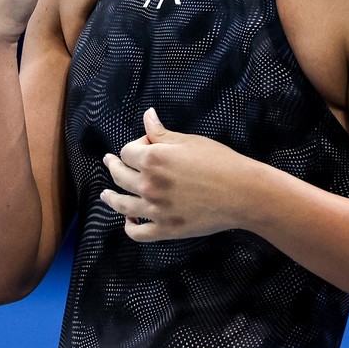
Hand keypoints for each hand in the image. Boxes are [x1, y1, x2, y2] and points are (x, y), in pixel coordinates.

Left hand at [101, 108, 253, 241]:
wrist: (242, 193)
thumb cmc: (219, 162)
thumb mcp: (188, 141)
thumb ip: (161, 132)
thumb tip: (147, 115)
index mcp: (153, 158)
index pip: (127, 151)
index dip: (134, 146)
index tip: (145, 146)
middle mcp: (148, 184)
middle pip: (120, 175)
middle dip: (114, 166)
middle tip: (110, 163)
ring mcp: (155, 209)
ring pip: (122, 204)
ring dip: (111, 198)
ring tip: (106, 195)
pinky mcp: (165, 229)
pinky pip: (137, 232)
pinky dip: (129, 227)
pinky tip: (128, 221)